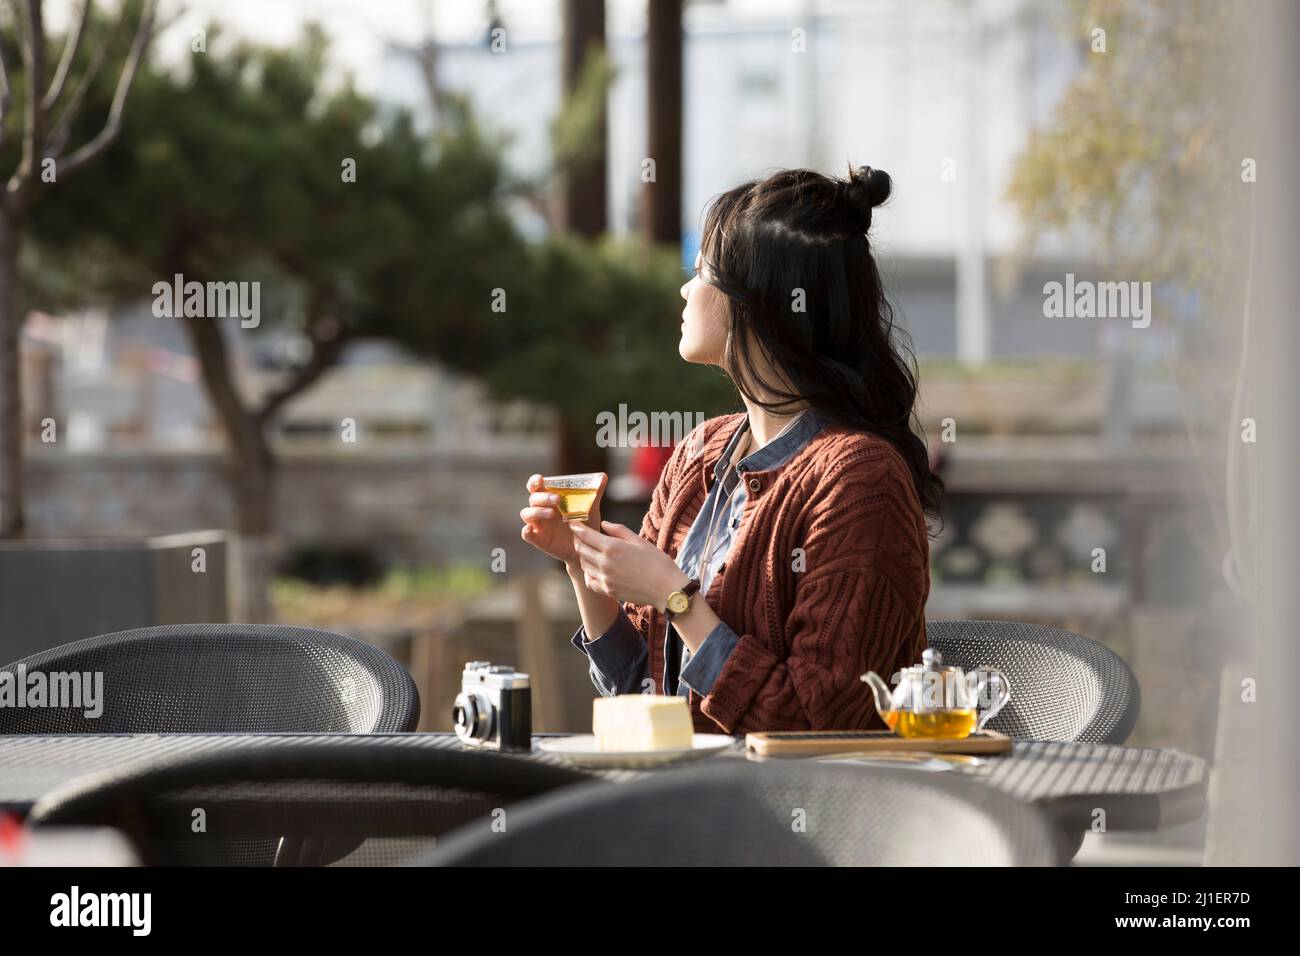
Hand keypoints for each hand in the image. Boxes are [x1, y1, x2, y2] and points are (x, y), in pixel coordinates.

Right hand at [519, 472, 606, 565]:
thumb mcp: (591, 508)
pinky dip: (526, 531)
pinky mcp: (538, 538)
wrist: (587, 547)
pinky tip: (531, 529)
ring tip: (551, 514)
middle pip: (533, 499)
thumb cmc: (586, 524)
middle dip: (543, 498)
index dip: (535, 481)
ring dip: (536, 512)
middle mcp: (541, 509)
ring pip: (527, 514)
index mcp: (550, 498)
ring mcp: (538, 524)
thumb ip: (595, 493)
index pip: (537, 486)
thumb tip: (603, 476)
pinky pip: (526, 534)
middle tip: (557, 500)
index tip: (540, 480)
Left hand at [570, 520, 689, 608]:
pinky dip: (588, 574)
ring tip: (589, 552)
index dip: (577, 528)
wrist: (667, 589)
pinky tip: (595, 570)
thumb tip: (603, 524)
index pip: (586, 535)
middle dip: (578, 540)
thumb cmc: (658, 563)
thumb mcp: (640, 541)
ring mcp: (605, 578)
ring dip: (583, 557)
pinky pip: (590, 581)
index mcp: (612, 547)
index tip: (573, 524)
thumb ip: (619, 531)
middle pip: (581, 549)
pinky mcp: (608, 591)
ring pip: (584, 565)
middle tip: (580, 536)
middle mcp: (604, 563)